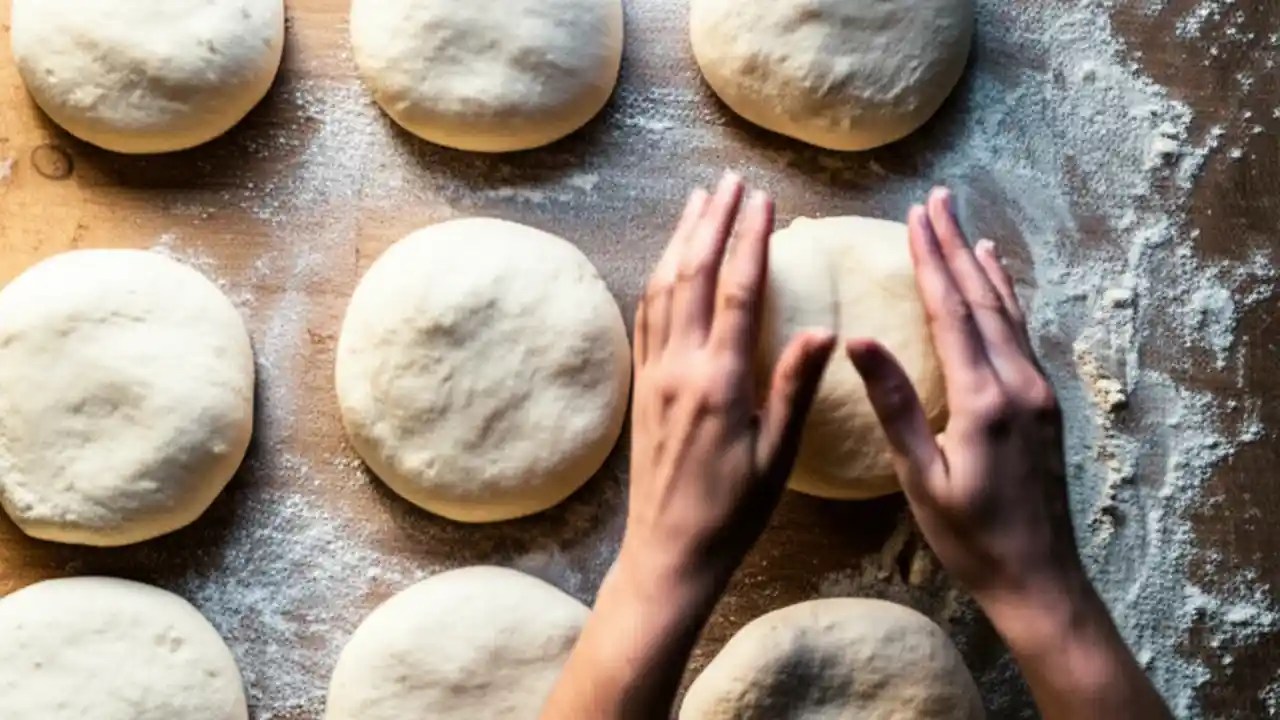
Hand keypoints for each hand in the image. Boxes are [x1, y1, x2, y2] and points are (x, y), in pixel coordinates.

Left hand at [540, 174, 833, 719]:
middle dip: (712, 221)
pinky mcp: (640, 388)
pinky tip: (666, 263)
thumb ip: (794, 389)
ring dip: (680, 240)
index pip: (737, 292)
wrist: (668, 551)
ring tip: (697, 201)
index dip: (750, 240)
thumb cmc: (732, 513)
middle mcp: (680, 368)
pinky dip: (657, 279)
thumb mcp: (777, 457)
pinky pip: (645, 318)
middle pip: (693, 275)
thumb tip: (823, 331)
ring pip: (662, 289)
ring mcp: (654, 375)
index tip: (763, 199)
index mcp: (720, 382)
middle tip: (729, 180)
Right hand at [847, 186, 1170, 719]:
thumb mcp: (920, 478)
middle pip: (982, 300)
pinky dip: (1005, 297)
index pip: (952, 314)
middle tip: (936, 199)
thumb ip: (893, 406)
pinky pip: (1021, 334)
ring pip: (1007, 312)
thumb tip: (858, 340)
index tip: (915, 218)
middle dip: (955, 247)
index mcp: (983, 401)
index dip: (932, 262)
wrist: (1040, 577)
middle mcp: (1018, 385)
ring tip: (963, 224)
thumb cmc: (970, 538)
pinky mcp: (1043, 404)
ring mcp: (1037, 393)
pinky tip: (998, 278)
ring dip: (981, 265)